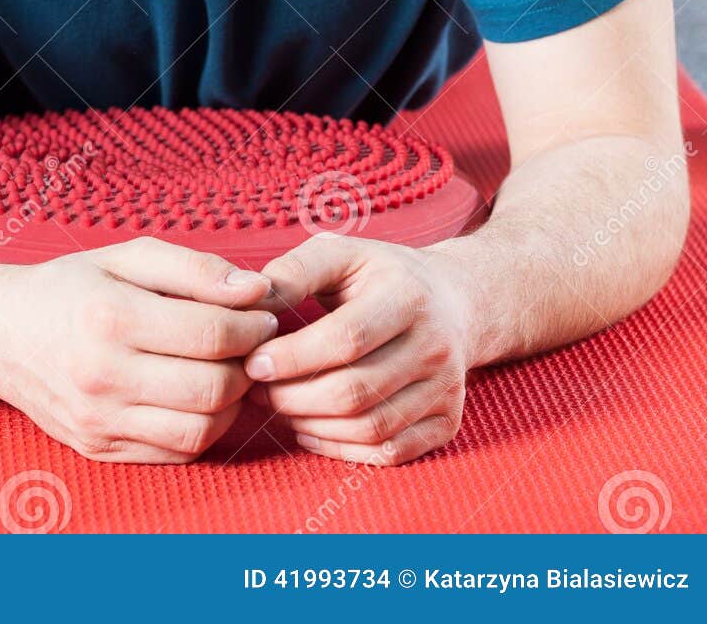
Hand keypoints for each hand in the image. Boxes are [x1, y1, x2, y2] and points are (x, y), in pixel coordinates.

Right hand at [0, 238, 279, 462]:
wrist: (0, 335)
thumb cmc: (69, 287)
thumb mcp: (127, 256)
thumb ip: (195, 268)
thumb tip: (256, 289)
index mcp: (111, 317)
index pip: (212, 334)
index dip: (252, 325)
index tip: (263, 314)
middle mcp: (103, 376)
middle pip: (213, 386)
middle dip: (249, 364)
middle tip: (252, 343)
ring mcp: (100, 421)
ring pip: (201, 429)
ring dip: (233, 402)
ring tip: (229, 369)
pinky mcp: (100, 449)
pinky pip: (175, 453)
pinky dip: (203, 428)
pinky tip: (200, 396)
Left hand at [244, 234, 471, 464]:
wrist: (453, 300)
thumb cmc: (381, 274)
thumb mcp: (342, 253)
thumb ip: (296, 271)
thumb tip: (253, 303)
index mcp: (408, 295)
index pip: (346, 338)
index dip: (294, 357)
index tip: (254, 362)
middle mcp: (436, 345)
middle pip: (355, 391)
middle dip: (293, 398)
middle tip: (257, 390)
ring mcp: (446, 388)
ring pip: (370, 428)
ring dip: (311, 425)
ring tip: (278, 406)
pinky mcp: (448, 421)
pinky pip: (388, 452)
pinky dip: (341, 450)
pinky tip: (309, 429)